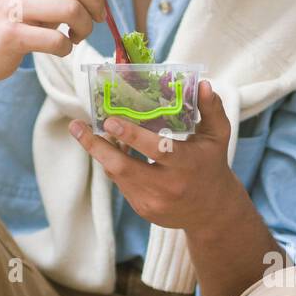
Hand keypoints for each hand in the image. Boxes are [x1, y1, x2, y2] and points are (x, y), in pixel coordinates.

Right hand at [0, 0, 113, 82]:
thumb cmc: (15, 19)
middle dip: (95, 4)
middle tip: (95, 18)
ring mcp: (12, 8)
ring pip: (70, 10)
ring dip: (84, 28)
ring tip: (76, 35)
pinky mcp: (11, 35)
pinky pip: (56, 40)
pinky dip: (67, 48)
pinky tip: (61, 48)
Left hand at [68, 80, 235, 230]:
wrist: (212, 212)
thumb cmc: (212, 165)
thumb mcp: (217, 136)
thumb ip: (210, 109)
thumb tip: (202, 84)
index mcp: (186, 164)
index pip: (156, 149)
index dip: (131, 136)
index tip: (110, 121)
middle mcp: (168, 186)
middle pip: (123, 168)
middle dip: (97, 147)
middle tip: (77, 127)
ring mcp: (153, 201)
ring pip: (118, 175)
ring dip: (102, 152)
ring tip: (86, 132)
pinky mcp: (144, 210)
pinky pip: (121, 184)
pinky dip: (114, 165)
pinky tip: (111, 149)